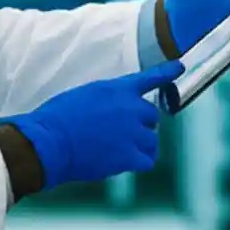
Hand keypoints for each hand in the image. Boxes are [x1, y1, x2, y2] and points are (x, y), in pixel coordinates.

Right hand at [0, 61, 183, 189]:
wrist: (49, 142)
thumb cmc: (57, 119)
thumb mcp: (84, 96)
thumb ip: (107, 101)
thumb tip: (116, 115)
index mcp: (117, 89)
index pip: (150, 77)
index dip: (167, 72)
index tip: (179, 67)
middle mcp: (130, 108)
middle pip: (152, 116)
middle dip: (141, 124)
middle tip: (122, 133)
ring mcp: (132, 132)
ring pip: (152, 140)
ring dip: (142, 144)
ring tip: (123, 150)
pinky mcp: (129, 156)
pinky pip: (147, 160)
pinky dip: (139, 162)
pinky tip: (126, 162)